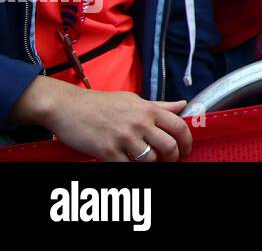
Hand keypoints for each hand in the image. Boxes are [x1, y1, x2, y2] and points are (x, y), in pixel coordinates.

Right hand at [11, 76, 191, 161]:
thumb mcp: (133, 99)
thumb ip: (158, 106)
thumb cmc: (101, 103)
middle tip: (170, 160)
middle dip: (173, 157)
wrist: (68, 107)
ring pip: (151, 159)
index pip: (179, 126)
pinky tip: (128, 162)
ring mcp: (124, 138)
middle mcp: (139, 123)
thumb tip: (182, 105)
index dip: (187, 141)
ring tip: (147, 160)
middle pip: (169, 146)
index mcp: (148, 110)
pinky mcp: (108, 152)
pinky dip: (131, 167)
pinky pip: (128, 167)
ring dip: (152, 163)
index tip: (186, 149)